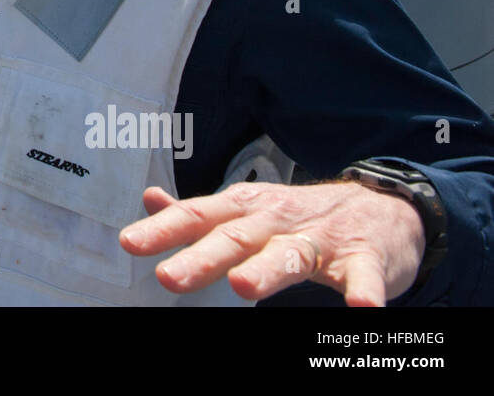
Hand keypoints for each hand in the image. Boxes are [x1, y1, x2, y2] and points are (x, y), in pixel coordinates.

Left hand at [118, 180, 425, 306]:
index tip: (130, 243)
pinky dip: (364, 291)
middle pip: (235, 239)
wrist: (381, 206)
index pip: (196, 216)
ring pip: (291, 255)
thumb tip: (150, 201)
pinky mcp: (365, 257)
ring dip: (267, 270)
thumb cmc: (297, 216)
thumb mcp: (245, 209)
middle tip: (169, 277)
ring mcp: (321, 238)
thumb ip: (199, 212)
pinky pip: (363, 275)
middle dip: (201, 257)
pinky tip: (361, 309)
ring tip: (242, 287)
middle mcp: (276, 221)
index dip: (163, 229)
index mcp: (243, 210)